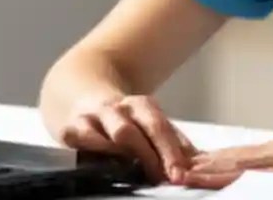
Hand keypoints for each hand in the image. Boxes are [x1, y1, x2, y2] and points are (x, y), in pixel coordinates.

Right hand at [55, 94, 198, 184]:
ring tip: (131, 172)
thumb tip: (202, 167)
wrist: (84, 95)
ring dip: (119, 153)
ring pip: (103, 132)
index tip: (179, 174)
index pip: (158, 128)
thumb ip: (174, 145)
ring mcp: (92, 117)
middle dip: (147, 155)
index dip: (170, 152)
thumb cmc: (125, 120)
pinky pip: (78, 138)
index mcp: (141, 107)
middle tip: (161, 178)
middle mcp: (117, 109)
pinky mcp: (70, 128)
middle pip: (131, 131)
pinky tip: (99, 163)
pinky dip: (90, 149)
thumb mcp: (150, 126)